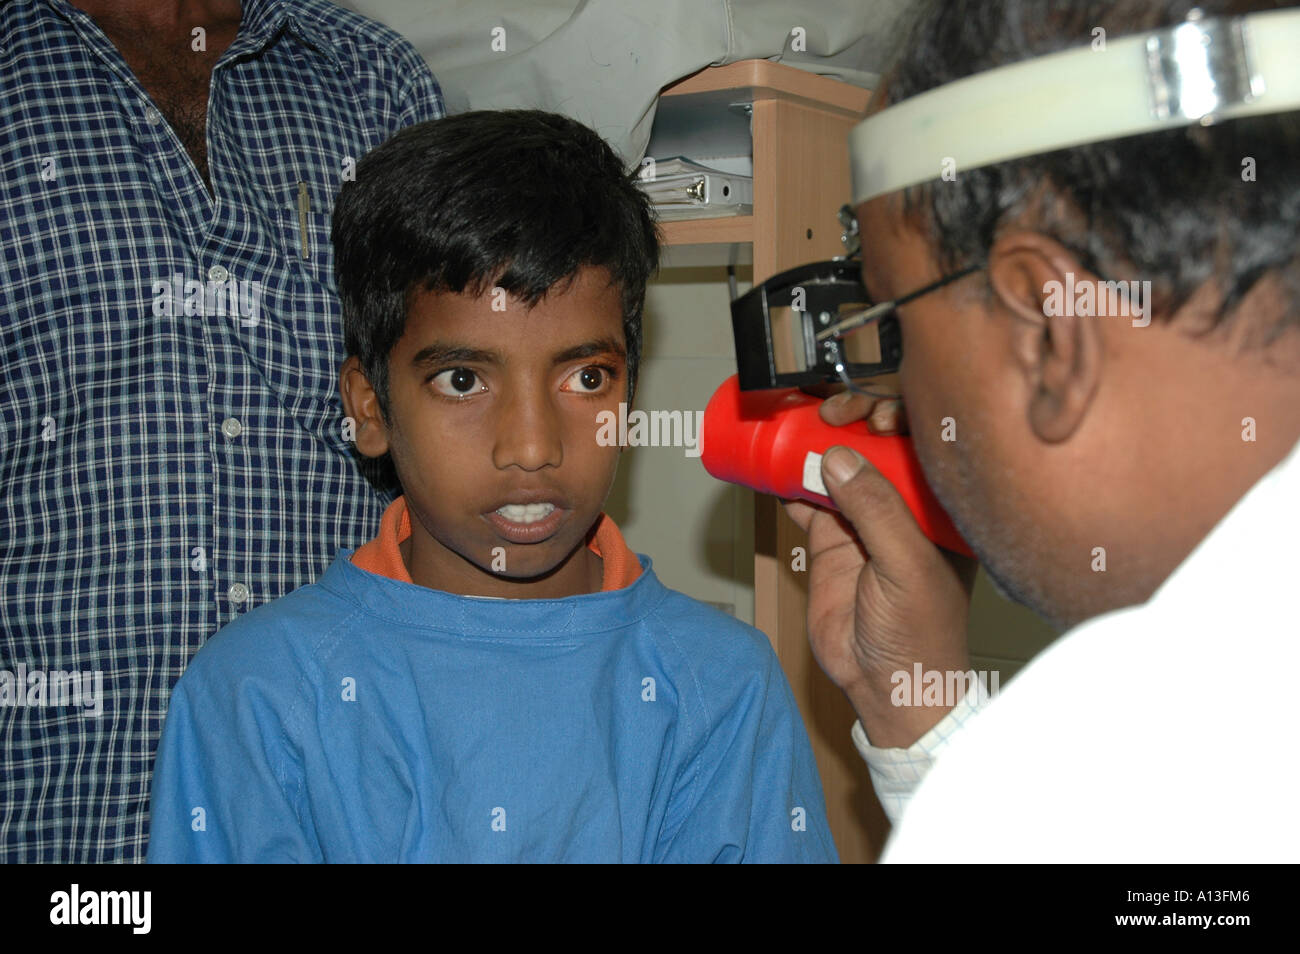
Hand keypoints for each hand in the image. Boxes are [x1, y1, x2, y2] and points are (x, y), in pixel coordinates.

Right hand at [782, 391, 977, 747]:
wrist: (887, 686)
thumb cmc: (920, 633)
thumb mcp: (906, 565)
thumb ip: (876, 510)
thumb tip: (838, 457)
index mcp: (942, 505)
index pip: (922, 441)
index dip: (897, 415)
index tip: (869, 416)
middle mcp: (906, 504)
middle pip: (876, 441)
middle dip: (851, 418)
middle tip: (827, 416)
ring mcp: (864, 520)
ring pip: (838, 463)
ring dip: (815, 442)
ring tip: (793, 425)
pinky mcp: (830, 540)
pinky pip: (806, 498)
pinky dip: (786, 480)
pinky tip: (772, 467)